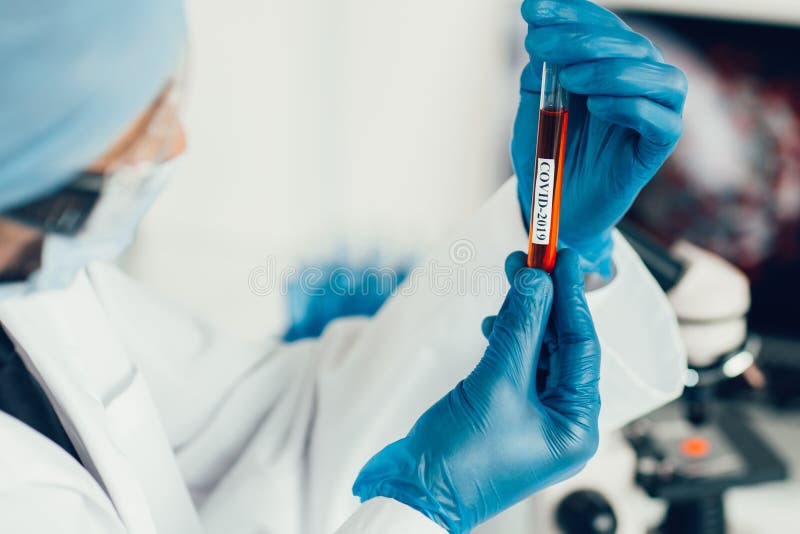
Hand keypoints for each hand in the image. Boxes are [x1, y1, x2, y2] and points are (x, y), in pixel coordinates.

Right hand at [352, 250, 600, 532]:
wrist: (414, 493)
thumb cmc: (460, 459)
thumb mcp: (495, 384)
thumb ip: (519, 328)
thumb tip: (536, 282)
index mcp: (575, 424)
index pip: (582, 346)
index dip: (571, 297)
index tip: (562, 258)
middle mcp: (560, 421)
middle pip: (560, 346)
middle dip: (545, 300)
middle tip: (534, 257)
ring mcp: (531, 417)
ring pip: (536, 351)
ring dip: (522, 314)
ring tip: (511, 276)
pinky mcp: (503, 411)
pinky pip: (514, 365)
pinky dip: (505, 338)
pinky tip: (494, 321)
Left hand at [513, 0, 686, 273]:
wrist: (548, 205)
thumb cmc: (545, 152)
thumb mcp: (535, 103)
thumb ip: (542, 68)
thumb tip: (541, 28)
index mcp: (610, 65)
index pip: (602, 25)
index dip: (571, 12)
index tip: (530, 10)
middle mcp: (639, 83)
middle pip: (630, 45)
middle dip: (580, 39)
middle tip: (537, 44)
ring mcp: (652, 116)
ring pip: (658, 77)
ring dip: (612, 70)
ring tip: (569, 80)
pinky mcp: (655, 151)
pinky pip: (662, 123)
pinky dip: (632, 108)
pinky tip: (597, 107)